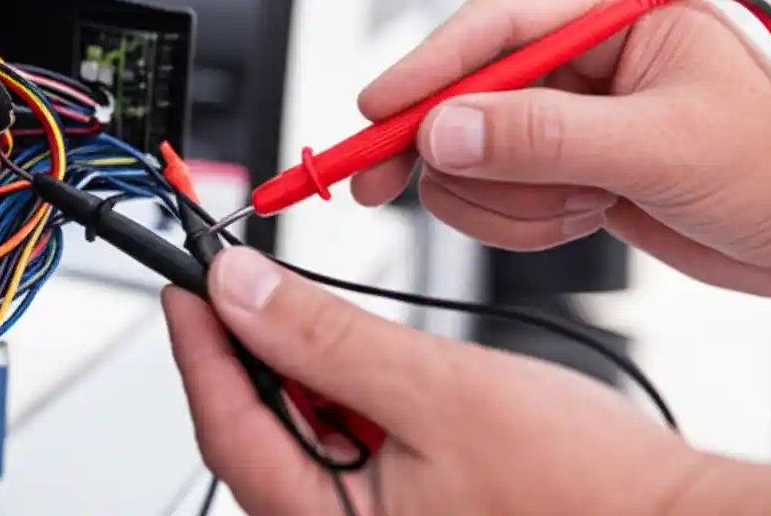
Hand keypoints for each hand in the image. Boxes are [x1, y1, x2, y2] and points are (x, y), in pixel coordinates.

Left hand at [163, 247, 710, 514]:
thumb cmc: (585, 488)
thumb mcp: (437, 390)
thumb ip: (326, 339)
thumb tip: (240, 290)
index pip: (227, 427)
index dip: (198, 344)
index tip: (185, 280)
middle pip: (253, 436)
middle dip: (244, 352)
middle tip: (236, 279)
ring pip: (297, 440)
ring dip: (294, 372)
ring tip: (300, 311)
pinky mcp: (402, 513)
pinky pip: (341, 452)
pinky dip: (338, 399)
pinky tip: (356, 362)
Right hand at [353, 0, 770, 295]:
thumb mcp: (660, 148)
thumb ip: (546, 138)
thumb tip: (446, 133)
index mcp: (619, 5)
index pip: (497, 22)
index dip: (428, 68)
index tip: (376, 112)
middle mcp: (583, 49)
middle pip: (465, 87)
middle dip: (445, 147)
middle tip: (379, 184)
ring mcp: (567, 107)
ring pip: (469, 150)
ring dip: (503, 198)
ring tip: (574, 209)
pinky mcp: (559, 159)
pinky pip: (493, 191)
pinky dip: (521, 221)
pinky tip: (581, 218)